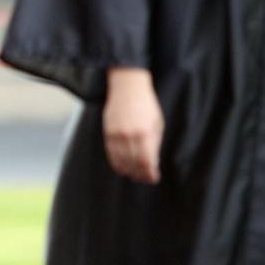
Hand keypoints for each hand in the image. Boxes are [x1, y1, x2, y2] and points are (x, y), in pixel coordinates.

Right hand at [103, 67, 163, 183]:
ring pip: (121, 161)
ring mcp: (117, 134)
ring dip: (128, 171)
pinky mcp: (107, 131)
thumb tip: (152, 162)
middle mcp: (130, 136)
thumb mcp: (157, 123)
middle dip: (140, 175)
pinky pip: (110, 153)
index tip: (154, 177)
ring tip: (134, 174)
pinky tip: (122, 166)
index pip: (147, 162)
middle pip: (134, 164)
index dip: (150, 174)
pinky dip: (116, 162)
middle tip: (144, 179)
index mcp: (145, 134)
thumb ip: (154, 143)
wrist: (127, 86)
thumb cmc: (146, 104)